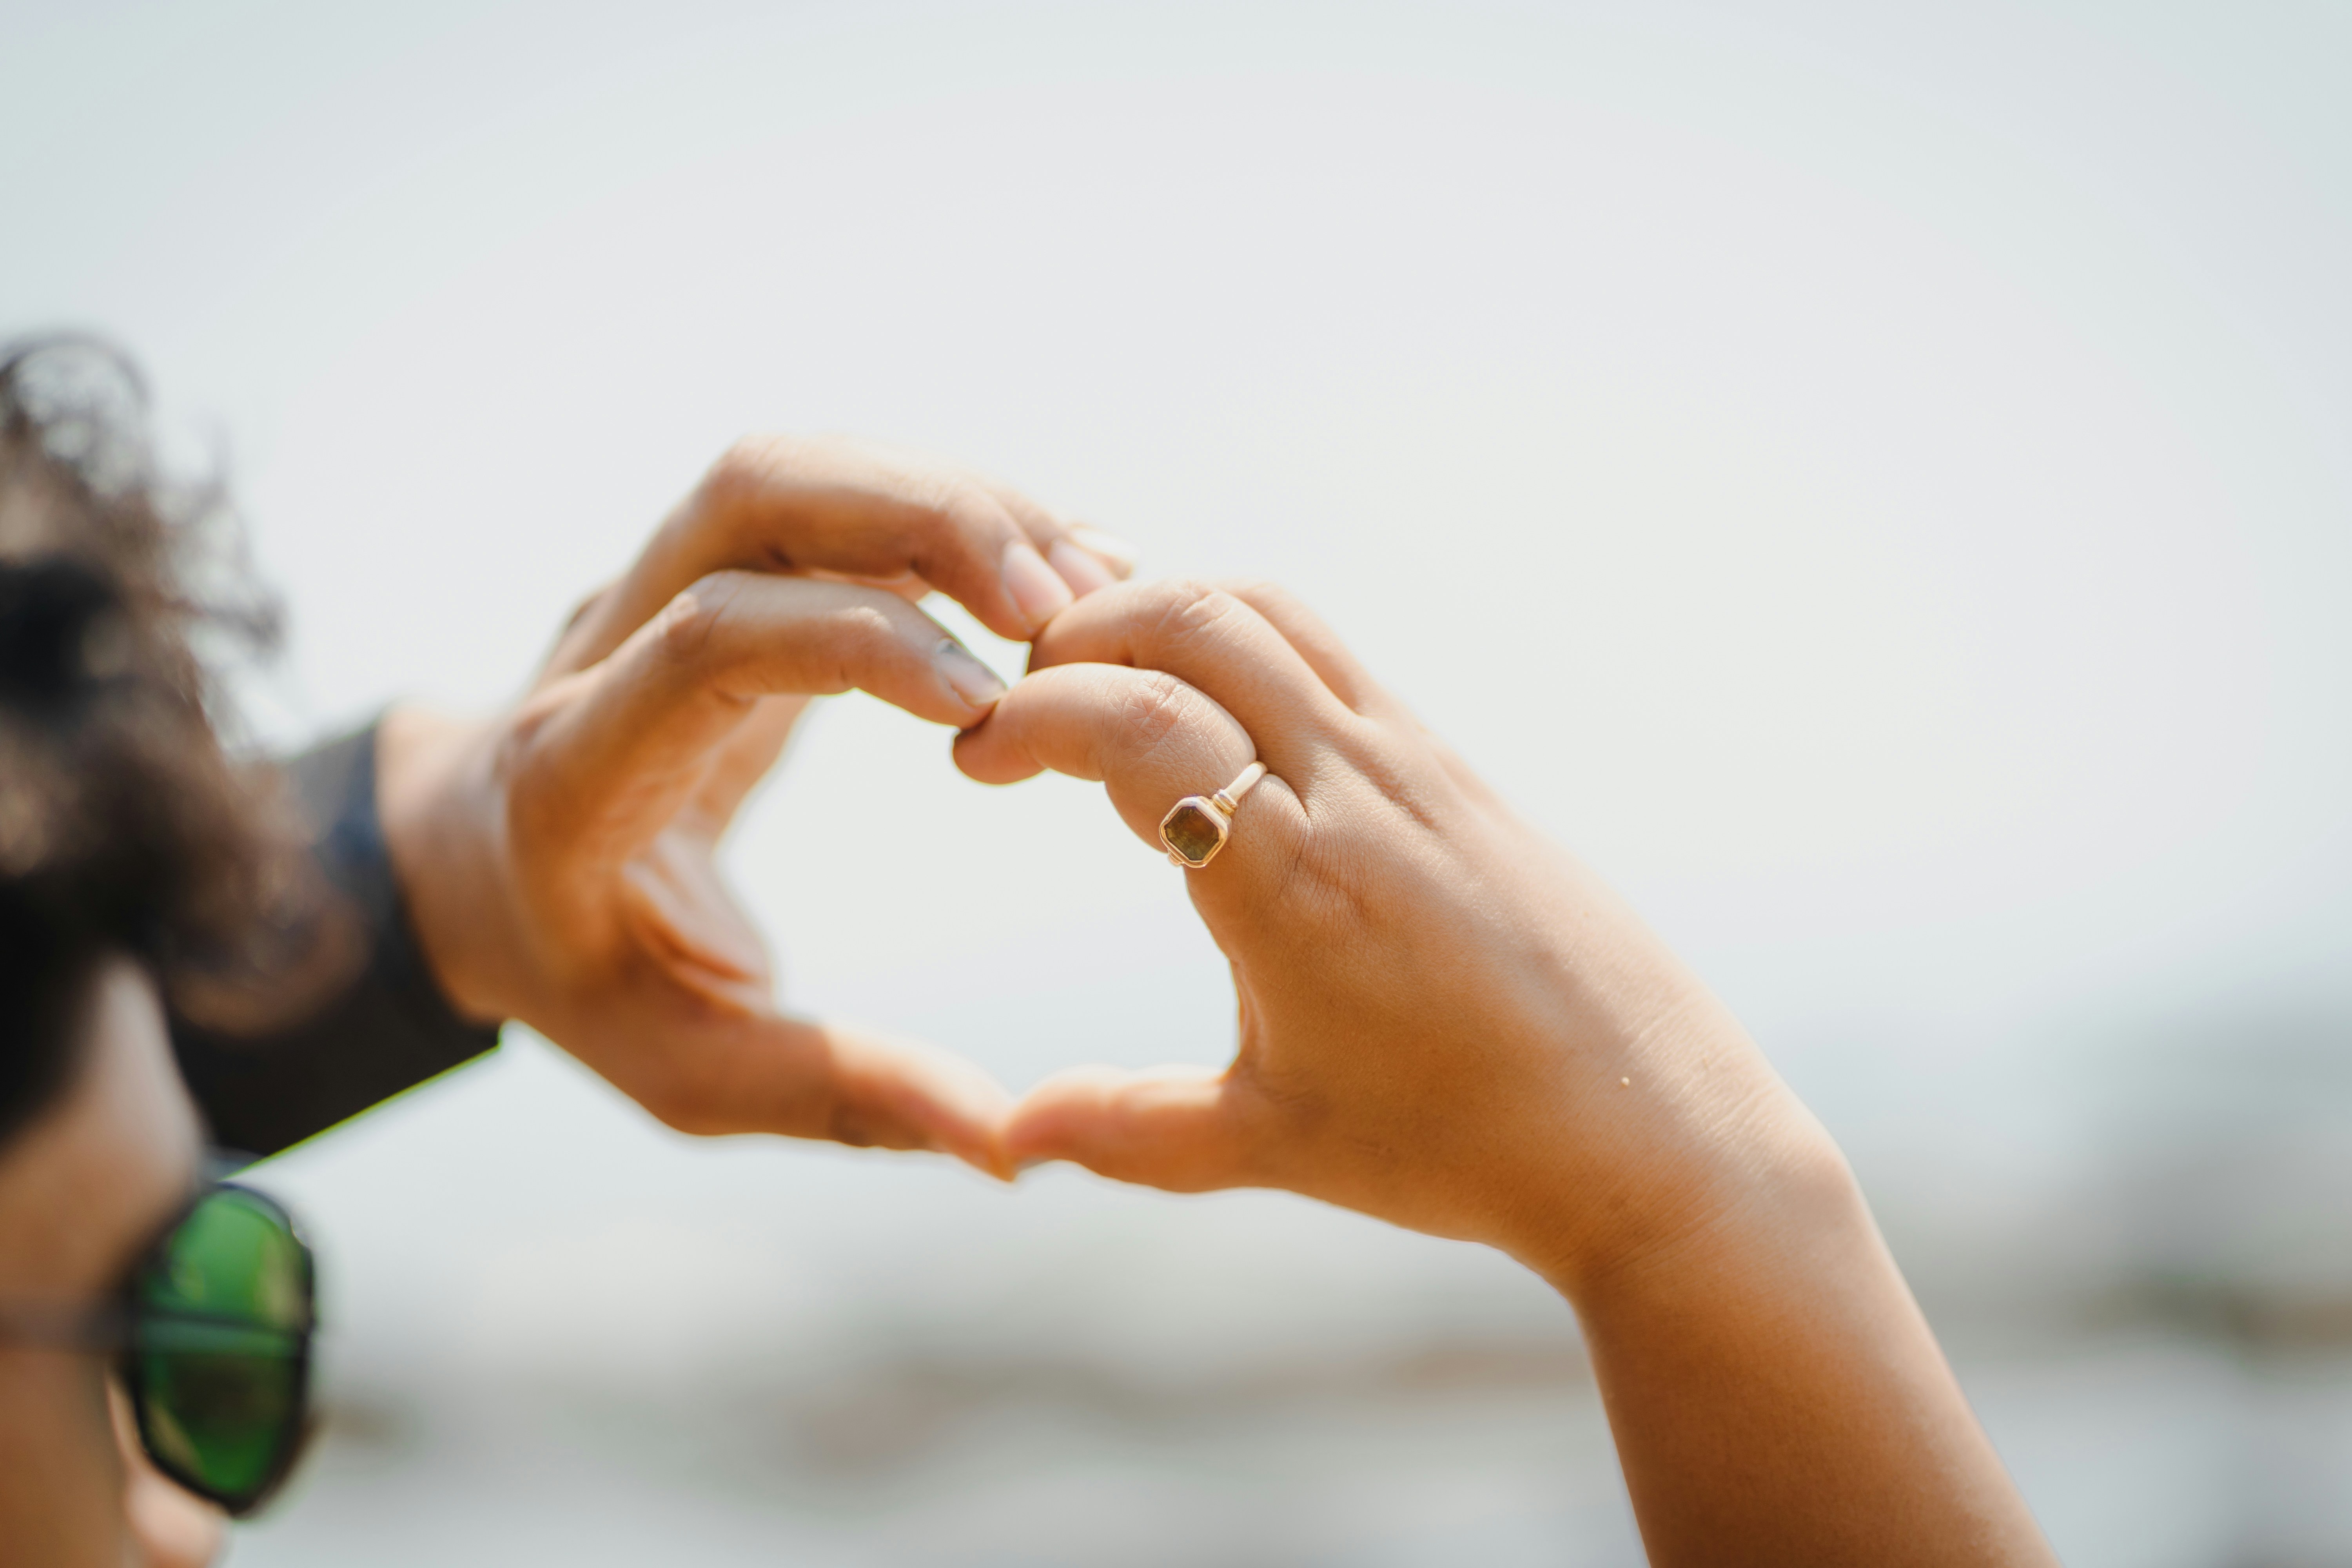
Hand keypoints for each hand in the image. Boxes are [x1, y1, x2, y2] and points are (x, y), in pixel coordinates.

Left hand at [376, 437, 1131, 1171]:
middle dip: (921, 514)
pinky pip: (830, 498)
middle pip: (751, 492)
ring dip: (950, 499)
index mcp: (580, 766)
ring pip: (795, 471)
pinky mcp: (716, 562)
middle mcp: (604, 641)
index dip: (856, 643)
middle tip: (1064, 601)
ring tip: (1089, 580)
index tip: (986, 701)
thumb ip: (832, 1096)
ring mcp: (654, 580)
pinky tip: (1052, 573)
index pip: (710, 638)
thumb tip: (998, 1146)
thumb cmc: (580, 976)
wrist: (473, 865)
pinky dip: (946, 513)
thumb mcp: (686, 1071)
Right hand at [954, 574, 1797, 1261]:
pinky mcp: (1454, 763)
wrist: (1652, 1130)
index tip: (975, 759)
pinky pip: (1331, 650)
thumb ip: (1127, 1128)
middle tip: (1019, 696)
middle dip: (1079, 629)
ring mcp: (1415, 761)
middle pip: (1199, 613)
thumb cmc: (1464, 1144)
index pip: (1138, 718)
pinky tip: (1208, 705)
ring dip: (1165, 609)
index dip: (1030, 715)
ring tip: (1099, 677)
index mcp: (1293, 880)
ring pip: (1272, 608)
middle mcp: (1356, 789)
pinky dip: (1242, 637)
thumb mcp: (1273, 1140)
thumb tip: (1008, 1138)